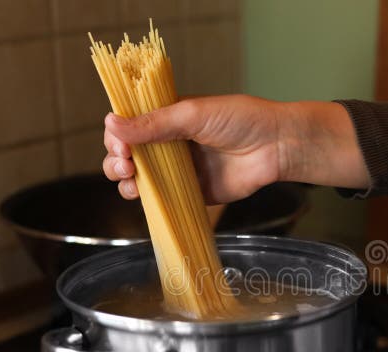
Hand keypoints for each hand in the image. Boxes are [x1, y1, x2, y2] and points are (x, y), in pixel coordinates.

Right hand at [102, 95, 368, 201]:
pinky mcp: (191, 192)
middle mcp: (170, 143)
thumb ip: (153, 124)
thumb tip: (111, 123)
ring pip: (139, 178)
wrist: (276, 147)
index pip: (129, 125)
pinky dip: (146, 200)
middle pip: (128, 154)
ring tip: (130, 178)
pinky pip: (162, 199)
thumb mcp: (193, 115)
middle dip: (116, 159)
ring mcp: (179, 169)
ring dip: (124, 179)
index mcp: (168, 117)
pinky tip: (141, 195)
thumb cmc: (241, 120)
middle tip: (124, 163)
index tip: (120, 143)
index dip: (117, 134)